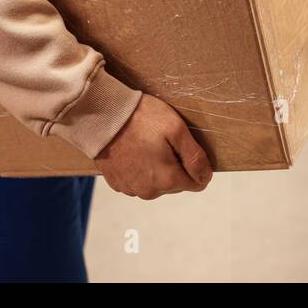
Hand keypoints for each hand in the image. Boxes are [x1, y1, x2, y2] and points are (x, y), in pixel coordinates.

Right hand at [95, 94, 213, 199]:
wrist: (100, 116)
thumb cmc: (140, 118)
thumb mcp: (177, 130)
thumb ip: (195, 157)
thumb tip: (206, 177)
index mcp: (168, 180)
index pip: (197, 184)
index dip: (196, 164)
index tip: (183, 146)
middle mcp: (149, 191)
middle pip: (176, 183)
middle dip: (176, 165)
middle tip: (163, 141)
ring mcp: (131, 188)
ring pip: (157, 183)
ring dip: (157, 167)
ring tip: (147, 143)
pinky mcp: (117, 183)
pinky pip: (138, 180)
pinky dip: (140, 168)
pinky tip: (134, 150)